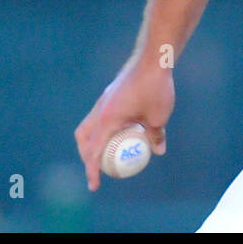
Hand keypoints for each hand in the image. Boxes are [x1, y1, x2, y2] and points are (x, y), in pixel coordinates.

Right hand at [74, 56, 173, 190]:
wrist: (153, 58)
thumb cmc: (156, 87)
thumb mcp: (159, 116)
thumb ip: (155, 134)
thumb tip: (158, 151)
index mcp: (107, 119)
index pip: (93, 151)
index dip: (92, 171)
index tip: (94, 186)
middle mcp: (100, 110)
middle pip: (83, 137)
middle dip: (86, 155)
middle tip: (97, 169)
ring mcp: (103, 100)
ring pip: (89, 125)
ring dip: (92, 140)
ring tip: (106, 152)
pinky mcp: (110, 94)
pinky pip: (100, 115)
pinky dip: (104, 127)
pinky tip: (122, 129)